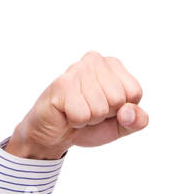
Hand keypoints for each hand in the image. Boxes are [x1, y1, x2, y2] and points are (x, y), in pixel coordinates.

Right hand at [6, 51, 148, 158]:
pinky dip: (76, 121)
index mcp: (113, 65)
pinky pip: (82, 114)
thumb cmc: (89, 123)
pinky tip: (67, 113)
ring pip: (100, 108)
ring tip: (77, 111)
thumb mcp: (121, 125)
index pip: (134, 92)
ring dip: (89, 119)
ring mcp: (77, 69)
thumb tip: (127, 112)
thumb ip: (137, 120)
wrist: (56, 134)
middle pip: (117, 99)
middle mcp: (95, 60)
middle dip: (105, 114)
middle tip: (88, 110)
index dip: (122, 109)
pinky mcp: (61, 84)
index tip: (106, 108)